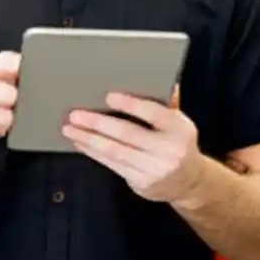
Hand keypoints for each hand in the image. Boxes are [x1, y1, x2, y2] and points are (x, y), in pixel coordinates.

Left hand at [61, 87, 206, 203]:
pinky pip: (112, 164)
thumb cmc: (177, 142)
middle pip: (128, 133)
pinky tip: (80, 142)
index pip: (154, 113)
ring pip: (115, 151)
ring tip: (69, 128)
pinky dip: (93, 152)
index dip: (131, 104)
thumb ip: (164, 102)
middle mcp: (170, 150)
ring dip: (88, 139)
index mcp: (180, 128)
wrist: (190, 182)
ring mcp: (156, 169)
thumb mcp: (178, 122)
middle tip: (75, 114)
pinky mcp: (142, 183)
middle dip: (98, 123)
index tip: (108, 96)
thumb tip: (148, 76)